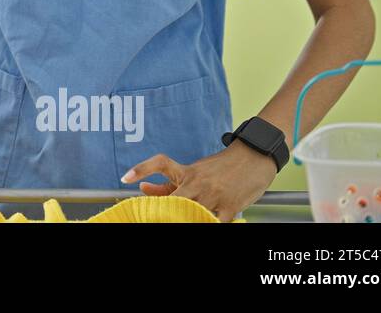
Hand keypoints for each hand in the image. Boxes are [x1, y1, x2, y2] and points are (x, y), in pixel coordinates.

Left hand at [119, 140, 277, 221]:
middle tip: (160, 217)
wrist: (255, 156)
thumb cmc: (222, 166)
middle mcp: (198, 182)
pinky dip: (209, 224)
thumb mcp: (196, 171)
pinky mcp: (230, 207)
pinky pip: (215, 222)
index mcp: (187, 172)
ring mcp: (214, 195)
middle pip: (174, 200)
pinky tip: (207, 222)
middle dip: (166, 212)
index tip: (125, 178)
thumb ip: (169, 183)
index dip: (141, 169)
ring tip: (186, 218)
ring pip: (192, 214)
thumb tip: (143, 189)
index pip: (160, 164)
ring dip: (187, 219)